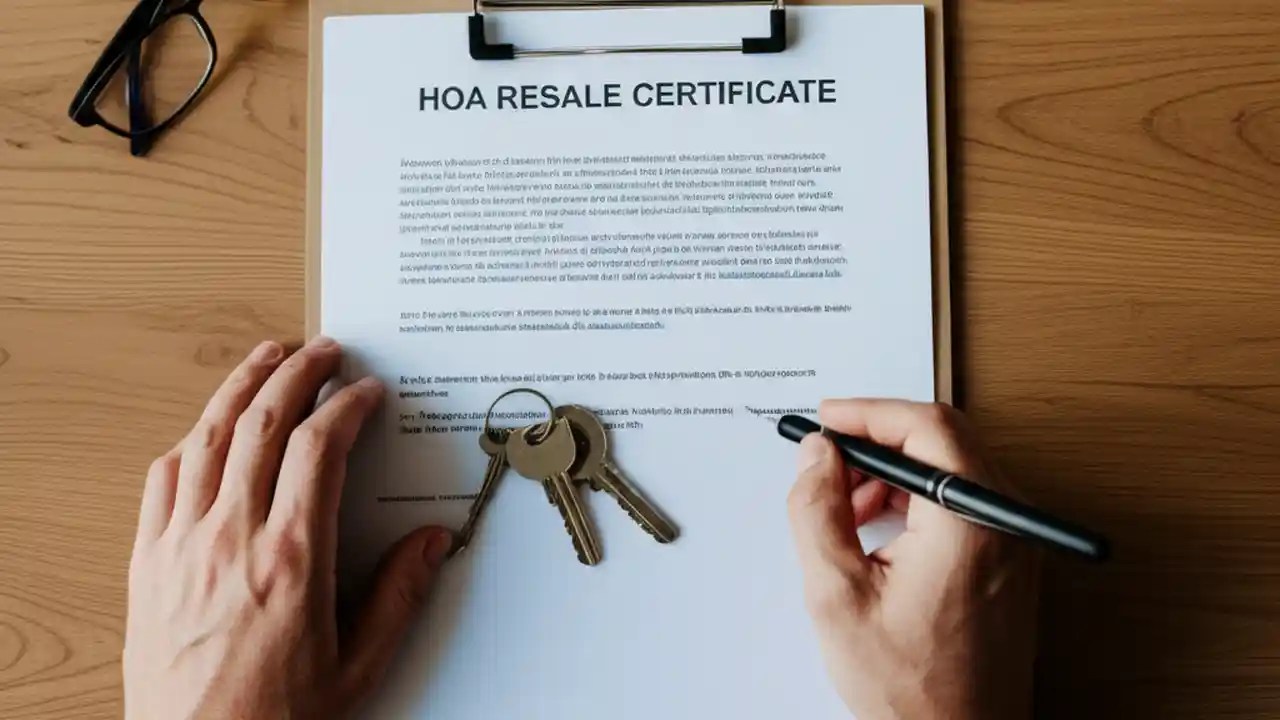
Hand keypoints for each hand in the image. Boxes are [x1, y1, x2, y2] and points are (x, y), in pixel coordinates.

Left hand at [124, 337, 452, 719]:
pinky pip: (162, 478)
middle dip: (298, 372)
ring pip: (207, 435)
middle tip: (324, 351)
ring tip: (267, 357)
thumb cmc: (273, 718)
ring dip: (241, 386)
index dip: (348, 406)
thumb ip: (399, 596)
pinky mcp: (146, 560)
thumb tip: (435, 541)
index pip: (321, 448)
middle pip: (263, 422)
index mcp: (293, 559)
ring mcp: (181, 544)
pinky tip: (206, 430)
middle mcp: (232, 538)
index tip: (367, 393)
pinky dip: (190, 440)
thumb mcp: (358, 666)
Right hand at [788, 399, 1040, 719]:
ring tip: (843, 509)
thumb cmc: (911, 687)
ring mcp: (1016, 542)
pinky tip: (876, 534)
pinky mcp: (1011, 561)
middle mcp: (1007, 523)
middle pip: (944, 441)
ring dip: (894, 476)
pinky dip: (917, 503)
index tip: (828, 419)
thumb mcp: (837, 595)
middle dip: (877, 444)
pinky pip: (965, 504)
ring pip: (952, 471)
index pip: (927, 426)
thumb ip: (817, 511)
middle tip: (826, 460)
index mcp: (971, 522)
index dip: (869, 413)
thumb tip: (814, 455)